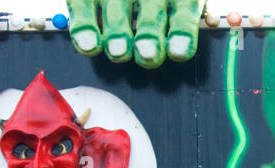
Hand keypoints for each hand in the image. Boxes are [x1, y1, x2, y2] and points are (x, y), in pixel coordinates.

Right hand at [68, 0, 204, 67]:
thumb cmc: (165, 0)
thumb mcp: (184, 1)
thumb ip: (187, 20)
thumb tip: (191, 39)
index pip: (184, 10)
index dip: (182, 31)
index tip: (178, 51)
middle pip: (150, 12)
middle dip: (149, 35)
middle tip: (147, 54)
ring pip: (116, 10)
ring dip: (118, 33)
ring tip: (119, 51)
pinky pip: (83, 6)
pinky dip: (84, 26)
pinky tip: (88, 45)